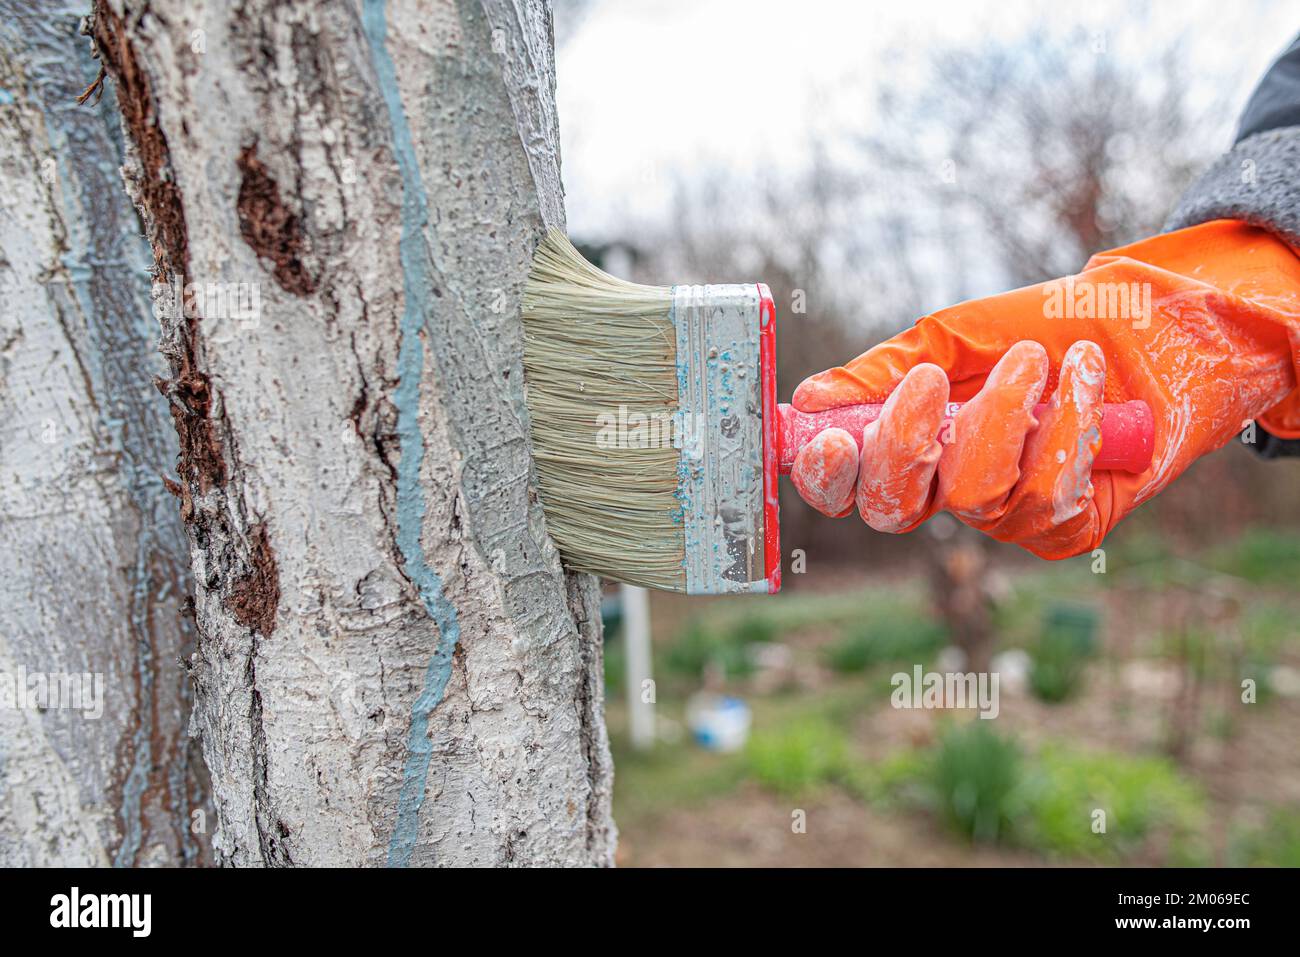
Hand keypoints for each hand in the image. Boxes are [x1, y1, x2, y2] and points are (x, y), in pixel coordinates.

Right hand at [789, 220, 1299, 558]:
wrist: (1152, 324)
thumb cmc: (1044, 325)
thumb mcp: (952, 335)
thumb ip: (883, 371)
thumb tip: (808, 400)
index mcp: (912, 447)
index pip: (851, 486)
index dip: (830, 477)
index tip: (834, 436)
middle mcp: (950, 491)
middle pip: (894, 511)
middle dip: (904, 449)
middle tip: (929, 385)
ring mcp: (1007, 516)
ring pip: (974, 497)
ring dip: (1003, 415)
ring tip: (1036, 358)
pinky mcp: (1067, 528)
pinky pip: (1044, 497)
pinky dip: (1063, 427)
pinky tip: (1080, 378)